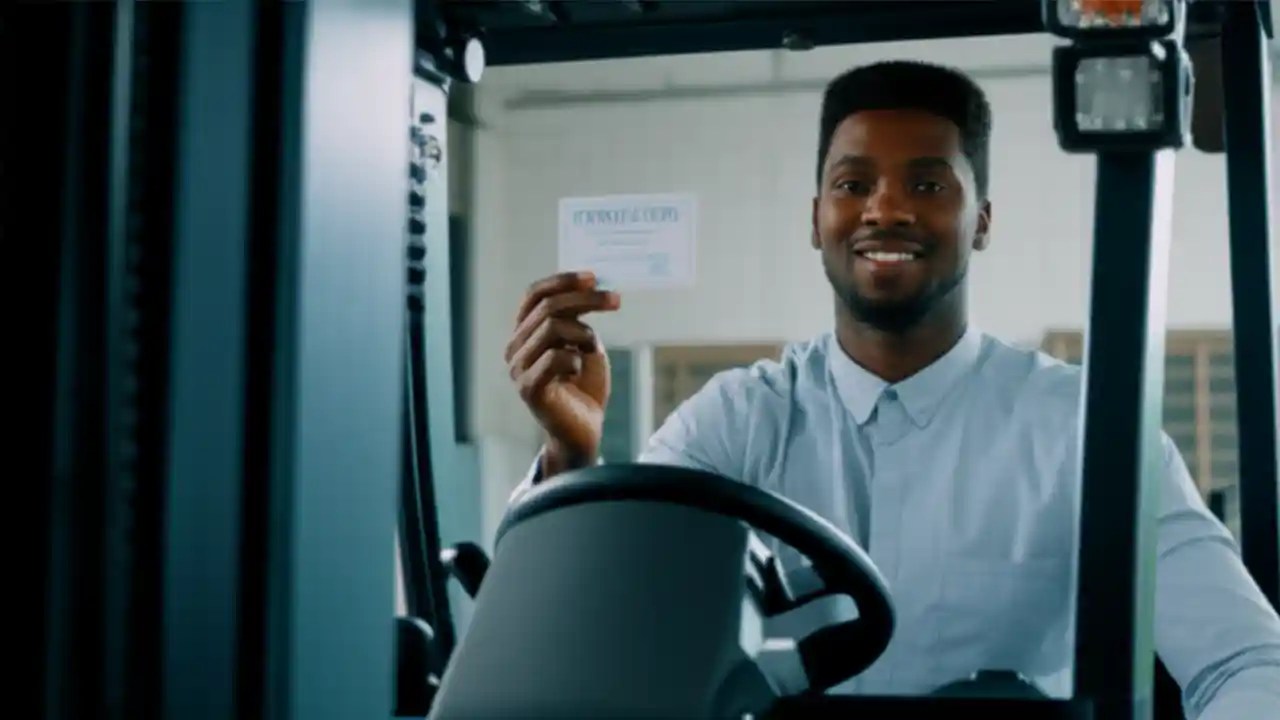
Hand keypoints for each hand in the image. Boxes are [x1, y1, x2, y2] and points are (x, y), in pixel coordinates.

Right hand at [505, 271, 620, 477]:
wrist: (584, 430)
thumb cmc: (584, 387)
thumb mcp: (585, 342)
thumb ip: (578, 317)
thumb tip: (587, 284)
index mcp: (525, 333)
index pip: (534, 294)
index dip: (562, 281)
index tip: (593, 277)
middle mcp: (515, 348)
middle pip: (548, 307)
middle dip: (586, 300)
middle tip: (616, 300)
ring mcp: (519, 368)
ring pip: (552, 328)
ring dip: (584, 333)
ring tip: (592, 350)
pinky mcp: (529, 389)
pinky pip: (554, 357)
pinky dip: (576, 359)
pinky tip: (578, 372)